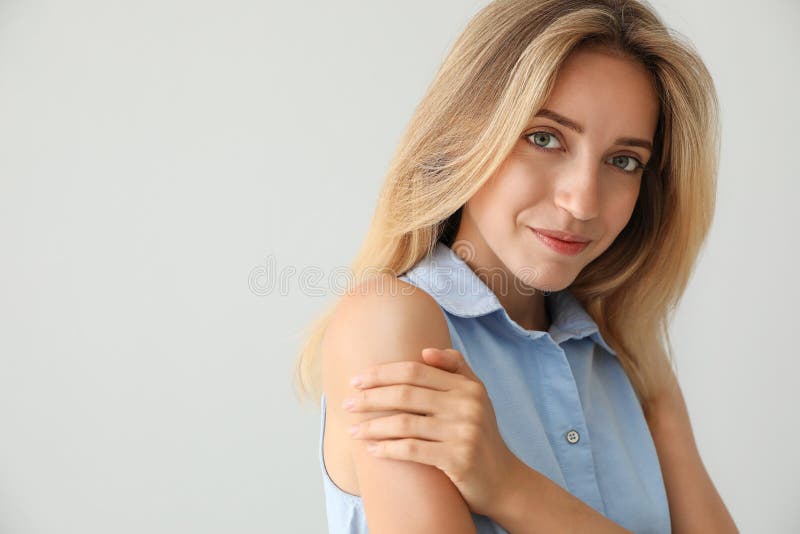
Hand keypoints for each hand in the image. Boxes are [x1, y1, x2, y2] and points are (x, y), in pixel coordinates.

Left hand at [343, 347, 519, 516]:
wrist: (503, 479)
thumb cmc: (480, 435)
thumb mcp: (476, 397)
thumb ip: (456, 368)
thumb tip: (425, 351)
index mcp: (468, 386)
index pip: (415, 371)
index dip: (382, 373)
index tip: (356, 380)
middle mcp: (467, 405)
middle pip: (405, 394)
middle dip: (370, 398)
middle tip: (346, 403)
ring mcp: (463, 432)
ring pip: (404, 423)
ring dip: (372, 426)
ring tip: (353, 430)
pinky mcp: (458, 459)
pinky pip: (412, 450)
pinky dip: (387, 449)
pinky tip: (372, 450)